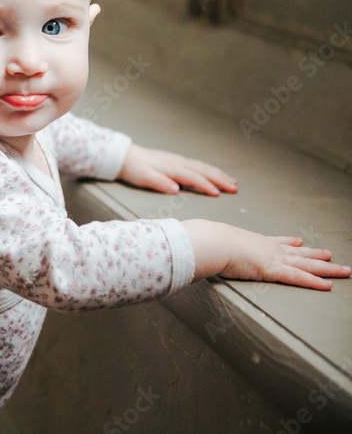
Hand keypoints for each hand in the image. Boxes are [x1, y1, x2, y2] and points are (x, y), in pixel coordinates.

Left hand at [117, 144, 237, 195]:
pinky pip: (198, 165)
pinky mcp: (178, 161)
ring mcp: (179, 161)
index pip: (192, 178)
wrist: (127, 156)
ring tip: (233, 182)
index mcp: (172, 168)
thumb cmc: (135, 169)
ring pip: (203, 167)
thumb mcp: (144, 177)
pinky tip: (216, 173)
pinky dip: (210, 170)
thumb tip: (175, 189)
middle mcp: (179, 163)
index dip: (205, 186)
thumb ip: (159, 183)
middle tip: (235, 188)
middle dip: (220, 179)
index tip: (218, 194)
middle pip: (203, 171)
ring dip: (219, 174)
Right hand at [182, 220, 351, 289]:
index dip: (289, 243)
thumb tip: (190, 250)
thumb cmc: (205, 242)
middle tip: (330, 254)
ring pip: (306, 265)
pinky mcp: (272, 270)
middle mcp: (267, 248)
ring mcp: (272, 258)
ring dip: (327, 268)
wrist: (209, 241)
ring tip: (344, 269)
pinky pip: (298, 278)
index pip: (276, 243)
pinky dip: (314, 282)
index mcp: (253, 242)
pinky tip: (328, 286)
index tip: (300, 242)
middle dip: (316, 255)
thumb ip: (206, 250)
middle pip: (298, 253)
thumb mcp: (209, 245)